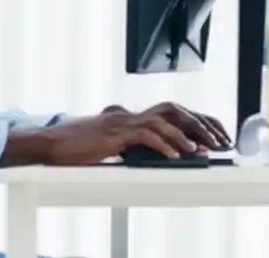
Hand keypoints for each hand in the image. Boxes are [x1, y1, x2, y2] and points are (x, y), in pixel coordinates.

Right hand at [0, 102, 230, 167]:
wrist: (49, 144)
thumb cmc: (75, 146)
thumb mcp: (108, 142)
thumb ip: (128, 141)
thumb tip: (150, 148)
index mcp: (132, 116)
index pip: (174, 112)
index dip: (198, 121)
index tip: (217, 134)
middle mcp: (131, 114)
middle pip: (176, 111)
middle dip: (201, 125)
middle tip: (219, 142)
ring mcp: (123, 122)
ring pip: (165, 120)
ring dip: (186, 136)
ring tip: (202, 150)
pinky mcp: (114, 134)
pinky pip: (146, 136)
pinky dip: (164, 145)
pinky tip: (177, 156)